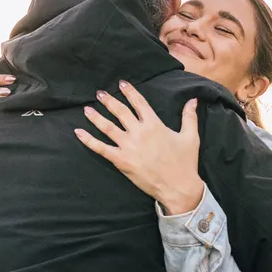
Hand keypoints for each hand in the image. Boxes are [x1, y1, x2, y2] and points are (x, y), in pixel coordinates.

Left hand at [74, 80, 204, 214]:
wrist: (178, 187)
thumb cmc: (185, 163)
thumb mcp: (190, 137)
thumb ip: (189, 116)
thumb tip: (192, 100)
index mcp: (154, 125)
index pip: (139, 103)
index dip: (129, 92)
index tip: (121, 84)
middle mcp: (139, 132)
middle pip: (120, 112)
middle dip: (108, 101)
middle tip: (99, 93)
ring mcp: (129, 147)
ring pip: (107, 127)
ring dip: (96, 117)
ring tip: (86, 109)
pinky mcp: (121, 161)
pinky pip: (101, 148)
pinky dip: (88, 140)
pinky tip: (78, 132)